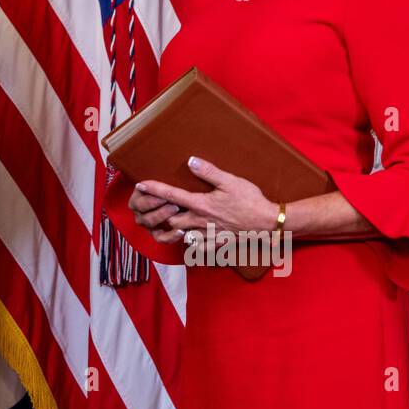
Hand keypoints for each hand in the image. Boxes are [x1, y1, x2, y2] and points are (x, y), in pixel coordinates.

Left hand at [130, 156, 278, 244]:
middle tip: (158, 205)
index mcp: (202, 205)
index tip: (140, 185)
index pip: (172, 196)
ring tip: (172, 219)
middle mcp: (201, 221)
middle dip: (163, 213)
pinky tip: (190, 236)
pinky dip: (190, 242)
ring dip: (175, 228)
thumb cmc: (250, 200)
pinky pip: (197, 247)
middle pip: (171, 220)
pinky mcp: (216, 243)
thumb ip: (209, 172)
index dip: (154, 189)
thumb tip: (191, 161)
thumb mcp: (230, 181)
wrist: (267, 222)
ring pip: (182, 235)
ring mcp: (208, 234)